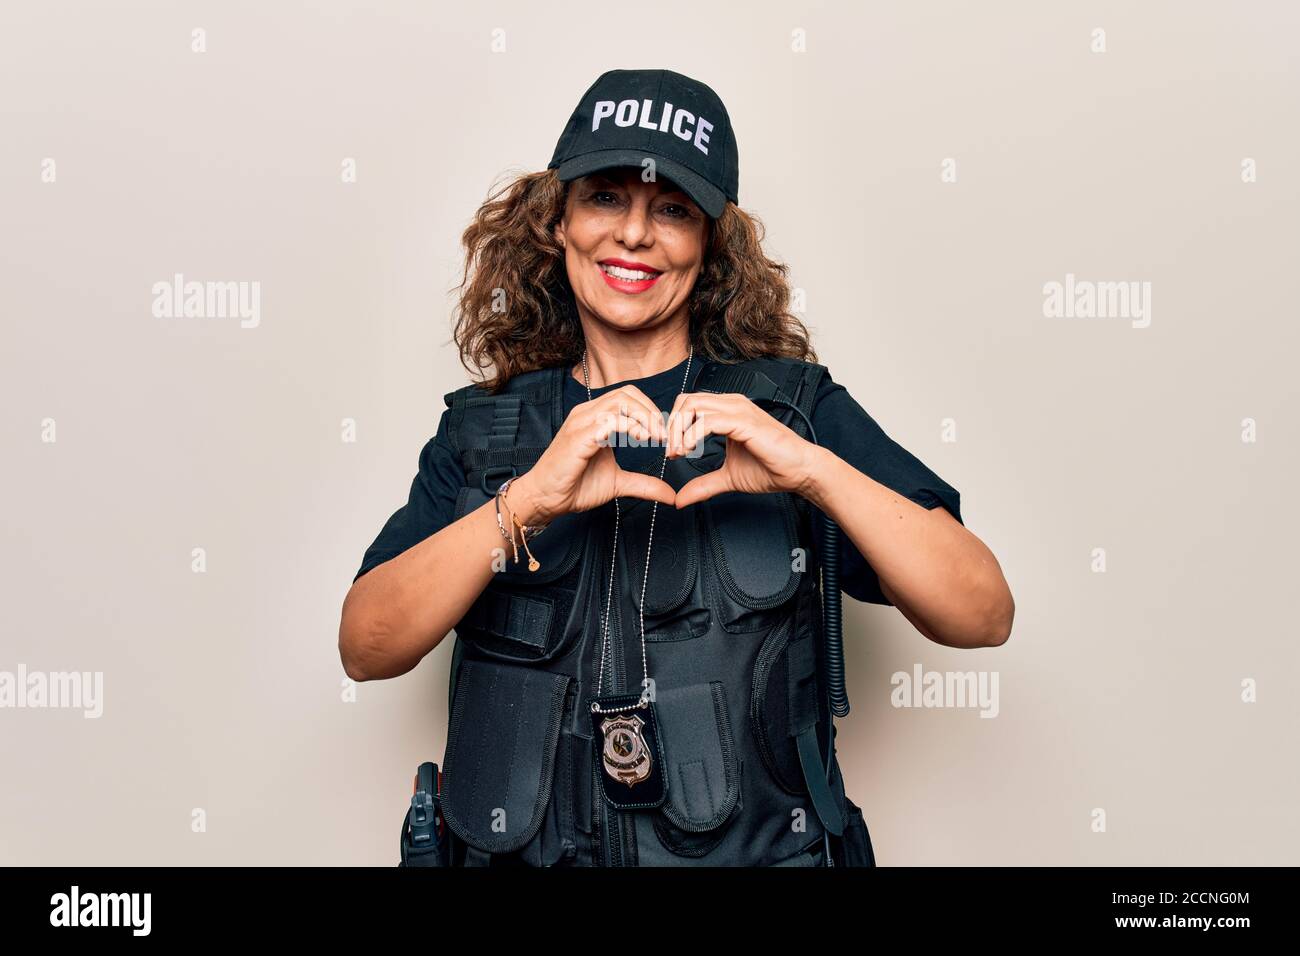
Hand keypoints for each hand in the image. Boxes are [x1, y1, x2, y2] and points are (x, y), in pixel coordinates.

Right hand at [506, 385, 676, 523]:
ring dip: (644, 418)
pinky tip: (641, 440)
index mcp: (595, 418)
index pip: (628, 397)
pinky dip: (630, 427)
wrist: (544, 499)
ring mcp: (581, 423)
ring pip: (620, 402)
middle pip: (627, 394)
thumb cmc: (574, 487)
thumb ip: (643, 484)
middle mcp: (587, 414)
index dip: (650, 411)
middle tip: (664, 435)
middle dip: (651, 412)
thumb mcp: (617, 484)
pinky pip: (608, 420)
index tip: (664, 434)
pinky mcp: (578, 437)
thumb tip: (670, 494)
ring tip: (656, 437)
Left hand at [663, 392, 824, 506]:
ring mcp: (738, 410)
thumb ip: (703, 484)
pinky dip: (692, 435)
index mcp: (727, 410)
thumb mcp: (728, 478)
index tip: (670, 450)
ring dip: (679, 431)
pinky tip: (690, 450)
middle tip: (670, 451)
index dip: (674, 425)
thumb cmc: (772, 469)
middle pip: (686, 401)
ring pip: (693, 406)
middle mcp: (732, 404)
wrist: (800, 472)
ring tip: (678, 453)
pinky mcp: (744, 421)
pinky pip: (708, 421)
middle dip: (672, 426)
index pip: (689, 404)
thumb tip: (680, 499)